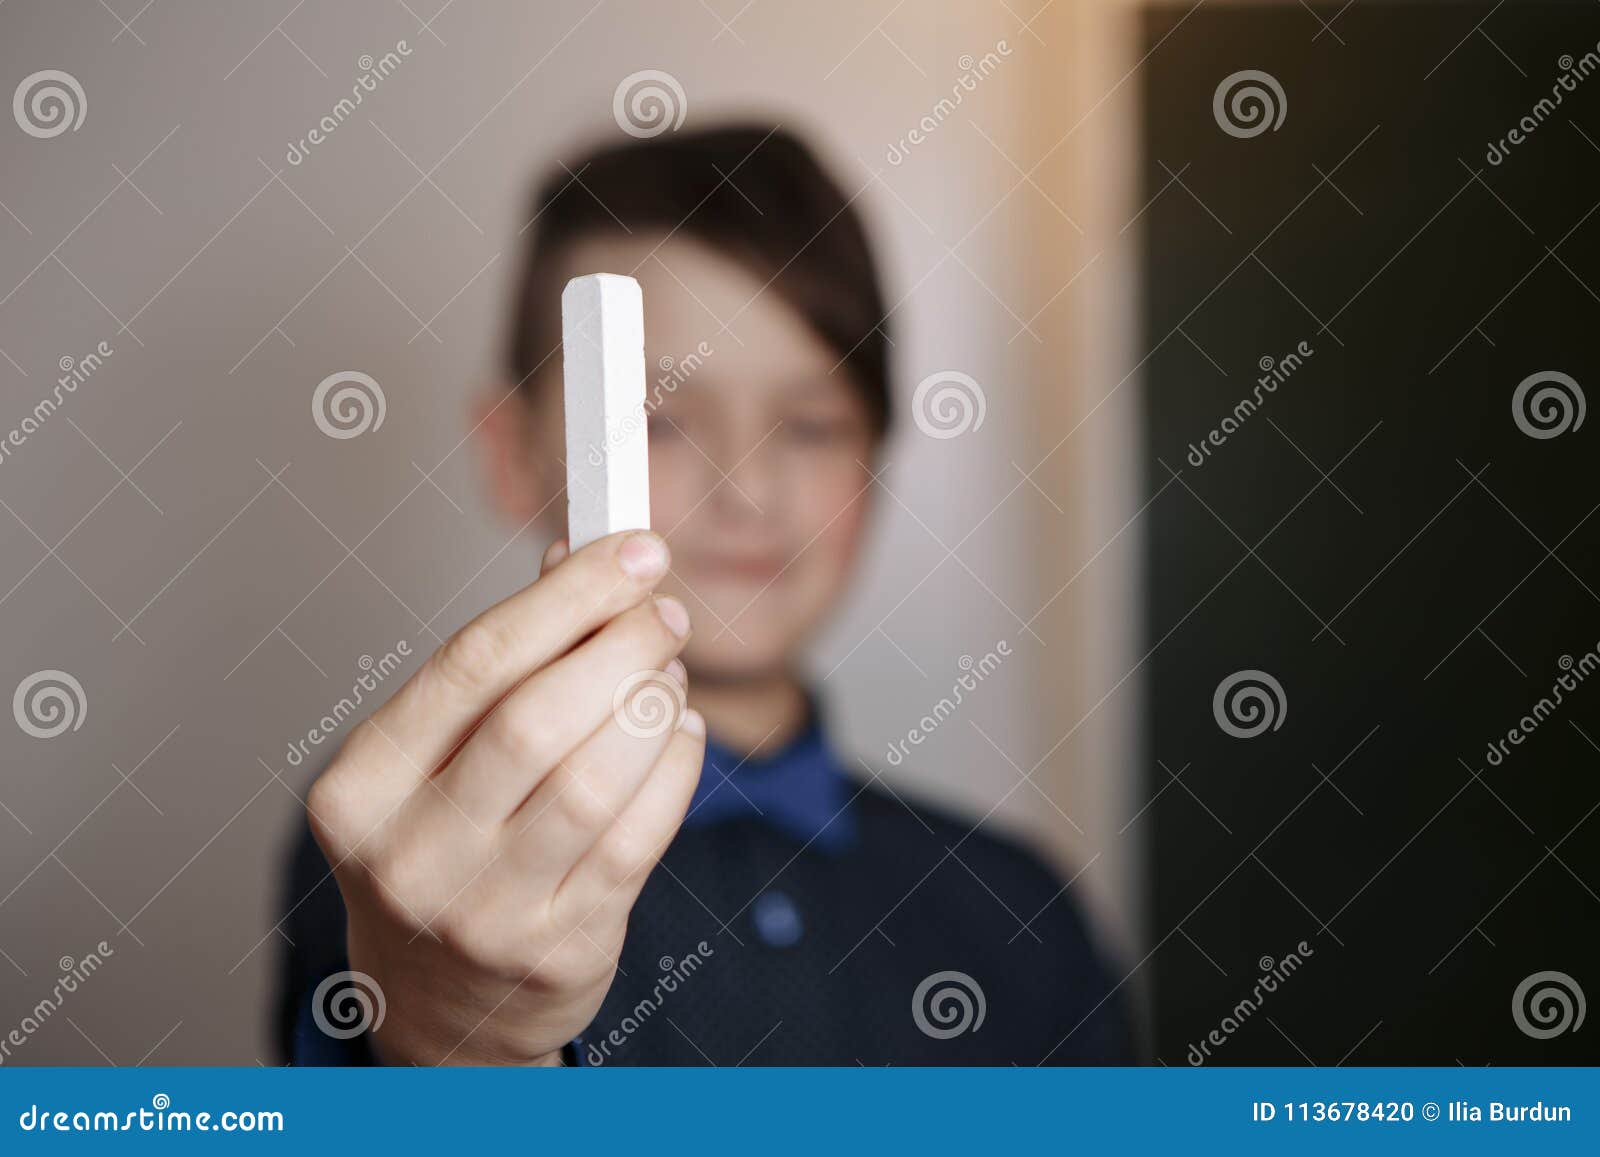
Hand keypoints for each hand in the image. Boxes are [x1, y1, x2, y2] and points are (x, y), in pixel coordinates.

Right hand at [305, 531, 701, 1065]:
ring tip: (667, 670)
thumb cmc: (440, 850)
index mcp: (360, 789)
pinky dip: (673, 766)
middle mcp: (411, 855)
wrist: (440, 1004)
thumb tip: (575, 557)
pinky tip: (676, 731)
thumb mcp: (430, 760)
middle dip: (620, 645)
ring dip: (653, 702)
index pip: (471, 662)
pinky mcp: (561, 948)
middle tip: (663, 611)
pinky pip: (639, 835)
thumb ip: (498, 663)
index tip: (630, 549)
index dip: (566, 596)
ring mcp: (485, 913)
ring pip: (596, 779)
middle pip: (537, 718)